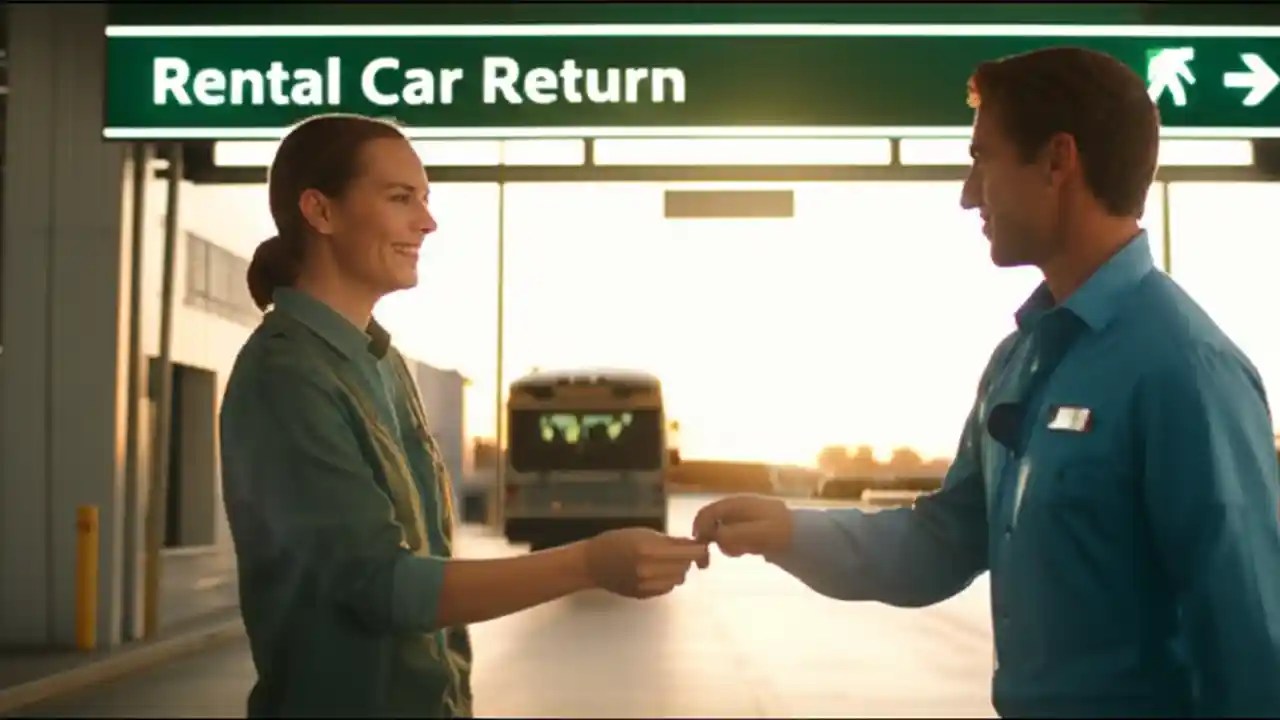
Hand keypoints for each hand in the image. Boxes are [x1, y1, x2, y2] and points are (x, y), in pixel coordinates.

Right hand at [583, 528, 709, 598]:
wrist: (593, 564)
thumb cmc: (617, 541)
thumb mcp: (643, 533)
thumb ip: (669, 540)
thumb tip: (693, 543)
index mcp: (651, 550)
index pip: (689, 553)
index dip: (700, 549)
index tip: (701, 545)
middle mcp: (651, 570)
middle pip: (686, 566)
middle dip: (687, 558)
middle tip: (680, 551)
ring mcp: (648, 585)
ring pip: (679, 579)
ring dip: (678, 569)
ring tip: (666, 561)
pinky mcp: (645, 595)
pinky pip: (668, 588)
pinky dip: (667, 579)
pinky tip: (656, 571)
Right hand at [692, 495, 793, 557]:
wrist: (808, 535)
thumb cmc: (781, 532)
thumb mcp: (756, 534)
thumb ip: (733, 534)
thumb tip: (715, 538)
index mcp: (738, 504)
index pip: (708, 512)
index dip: (699, 528)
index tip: (699, 548)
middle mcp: (740, 507)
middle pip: (714, 521)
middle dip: (711, 538)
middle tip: (710, 559)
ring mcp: (748, 517)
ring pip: (724, 529)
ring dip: (725, 543)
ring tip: (738, 553)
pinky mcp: (756, 528)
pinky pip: (737, 535)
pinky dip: (736, 544)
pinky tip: (746, 551)